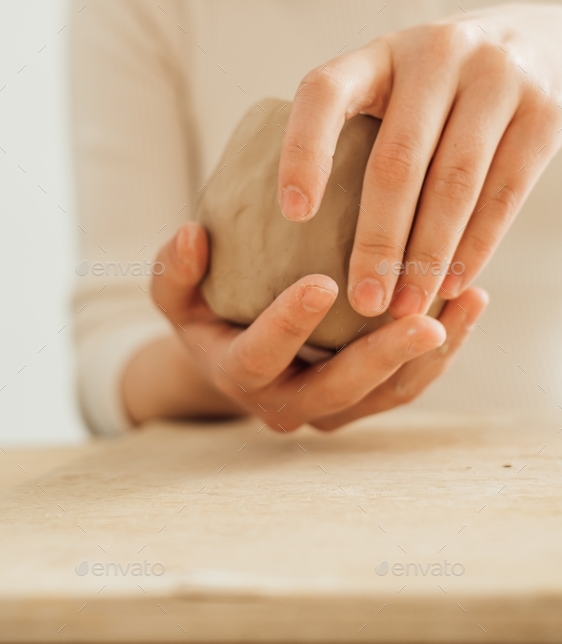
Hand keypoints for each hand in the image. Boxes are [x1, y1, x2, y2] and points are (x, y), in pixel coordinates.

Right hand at [151, 222, 486, 431]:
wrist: (236, 359)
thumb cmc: (208, 317)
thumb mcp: (177, 296)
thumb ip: (175, 270)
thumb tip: (189, 234)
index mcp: (239, 375)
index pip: (260, 356)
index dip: (288, 324)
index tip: (321, 283)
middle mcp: (287, 405)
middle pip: (340, 389)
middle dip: (384, 356)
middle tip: (425, 321)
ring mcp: (331, 409)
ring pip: (386, 394)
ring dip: (429, 354)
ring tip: (468, 302)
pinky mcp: (364, 402)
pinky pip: (407, 385)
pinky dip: (440, 351)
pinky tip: (468, 306)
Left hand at [278, 4, 561, 318]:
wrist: (534, 40)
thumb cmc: (437, 87)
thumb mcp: (395, 84)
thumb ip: (358, 131)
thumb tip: (309, 235)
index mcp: (380, 52)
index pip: (325, 94)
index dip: (304, 152)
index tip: (294, 215)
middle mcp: (435, 54)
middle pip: (397, 161)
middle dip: (378, 242)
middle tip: (365, 300)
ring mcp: (495, 78)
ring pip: (454, 185)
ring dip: (428, 257)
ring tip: (408, 306)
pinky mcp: (544, 112)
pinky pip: (504, 194)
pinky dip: (476, 246)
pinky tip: (453, 282)